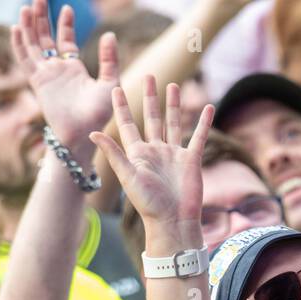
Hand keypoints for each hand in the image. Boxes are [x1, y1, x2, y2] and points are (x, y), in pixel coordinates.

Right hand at [11, 0, 117, 149]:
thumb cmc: (99, 115)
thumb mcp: (110, 83)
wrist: (83, 133)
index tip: (67, 8)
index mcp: (74, 69)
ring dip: (29, 26)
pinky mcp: (38, 81)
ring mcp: (46, 75)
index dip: (65, 25)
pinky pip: (25, 59)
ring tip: (26, 7)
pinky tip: (16, 28)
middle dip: (42, 19)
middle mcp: (57, 70)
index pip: (65, 41)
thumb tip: (109, 34)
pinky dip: (19, 44)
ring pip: (33, 45)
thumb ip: (109, 60)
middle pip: (45, 38)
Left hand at [91, 78, 212, 227]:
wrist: (174, 221)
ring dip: (173, 105)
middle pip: (152, 118)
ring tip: (173, 85)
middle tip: (149, 76)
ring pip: (173, 123)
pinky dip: (204, 122)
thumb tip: (92, 133)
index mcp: (138, 153)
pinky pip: (198, 136)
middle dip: (149, 97)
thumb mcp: (128, 176)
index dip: (122, 107)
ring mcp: (174, 154)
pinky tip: (208, 108)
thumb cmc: (148, 204)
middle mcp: (155, 151)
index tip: (116, 88)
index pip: (128, 124)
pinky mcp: (192, 160)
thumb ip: (113, 153)